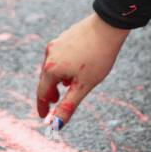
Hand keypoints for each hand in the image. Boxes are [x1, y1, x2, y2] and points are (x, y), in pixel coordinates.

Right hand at [36, 11, 130, 128]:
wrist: (109, 25)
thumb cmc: (98, 56)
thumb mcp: (84, 85)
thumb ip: (68, 105)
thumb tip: (55, 126)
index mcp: (51, 69)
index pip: (42, 93)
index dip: (43, 107)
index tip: (43, 116)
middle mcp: (50, 55)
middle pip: (46, 79)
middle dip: (50, 92)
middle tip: (55, 101)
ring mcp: (57, 43)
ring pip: (53, 66)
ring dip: (57, 79)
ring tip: (67, 85)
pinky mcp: (66, 36)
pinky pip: (60, 55)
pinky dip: (63, 66)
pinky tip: (74, 67)